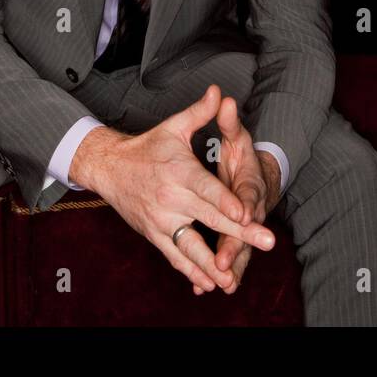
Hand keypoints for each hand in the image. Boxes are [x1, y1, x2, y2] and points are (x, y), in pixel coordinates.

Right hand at [77, 85, 276, 293]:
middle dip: (240, 234)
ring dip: (213, 265)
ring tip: (234, 279)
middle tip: (267, 242)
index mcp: (180, 172)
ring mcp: (162, 220)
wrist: (109, 167)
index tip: (246, 215)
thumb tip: (220, 92)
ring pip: (192, 246)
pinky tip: (210, 284)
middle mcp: (172, 199)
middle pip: (211, 219)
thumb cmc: (147, 147)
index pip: (207, 190)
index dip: (227, 203)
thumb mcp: (174, 127)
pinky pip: (175, 257)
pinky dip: (192, 271)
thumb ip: (201, 113)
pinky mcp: (154, 234)